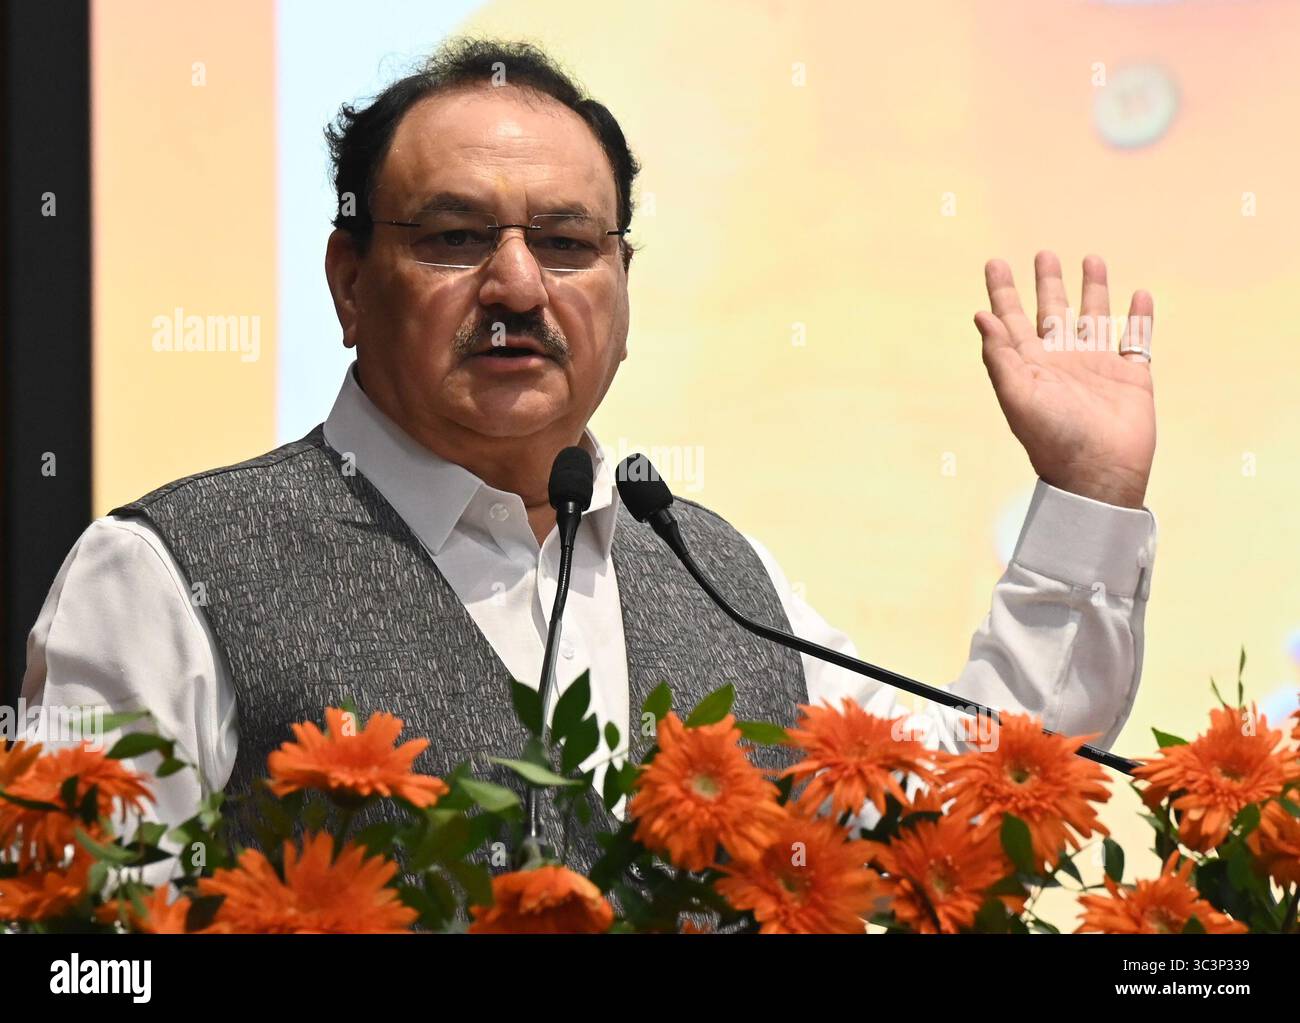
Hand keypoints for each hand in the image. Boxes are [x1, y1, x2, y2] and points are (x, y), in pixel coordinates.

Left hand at [974, 252, 1154, 508]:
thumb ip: (1000, 356)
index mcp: (1030, 364)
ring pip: (1094, 317)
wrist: (1098, 472)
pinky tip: (1139, 295)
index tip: (994, 262)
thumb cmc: (1052, 438)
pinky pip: (1136, 339)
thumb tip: (980, 316)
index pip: (1011, 319)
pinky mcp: (1131, 376)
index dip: (1002, 292)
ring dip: (1093, 289)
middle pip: (1052, 311)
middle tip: (1042, 254)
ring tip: (1091, 258)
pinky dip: (1139, 317)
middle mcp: (1061, 361)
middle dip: (1047, 283)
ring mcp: (1097, 366)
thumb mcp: (1018, 396)